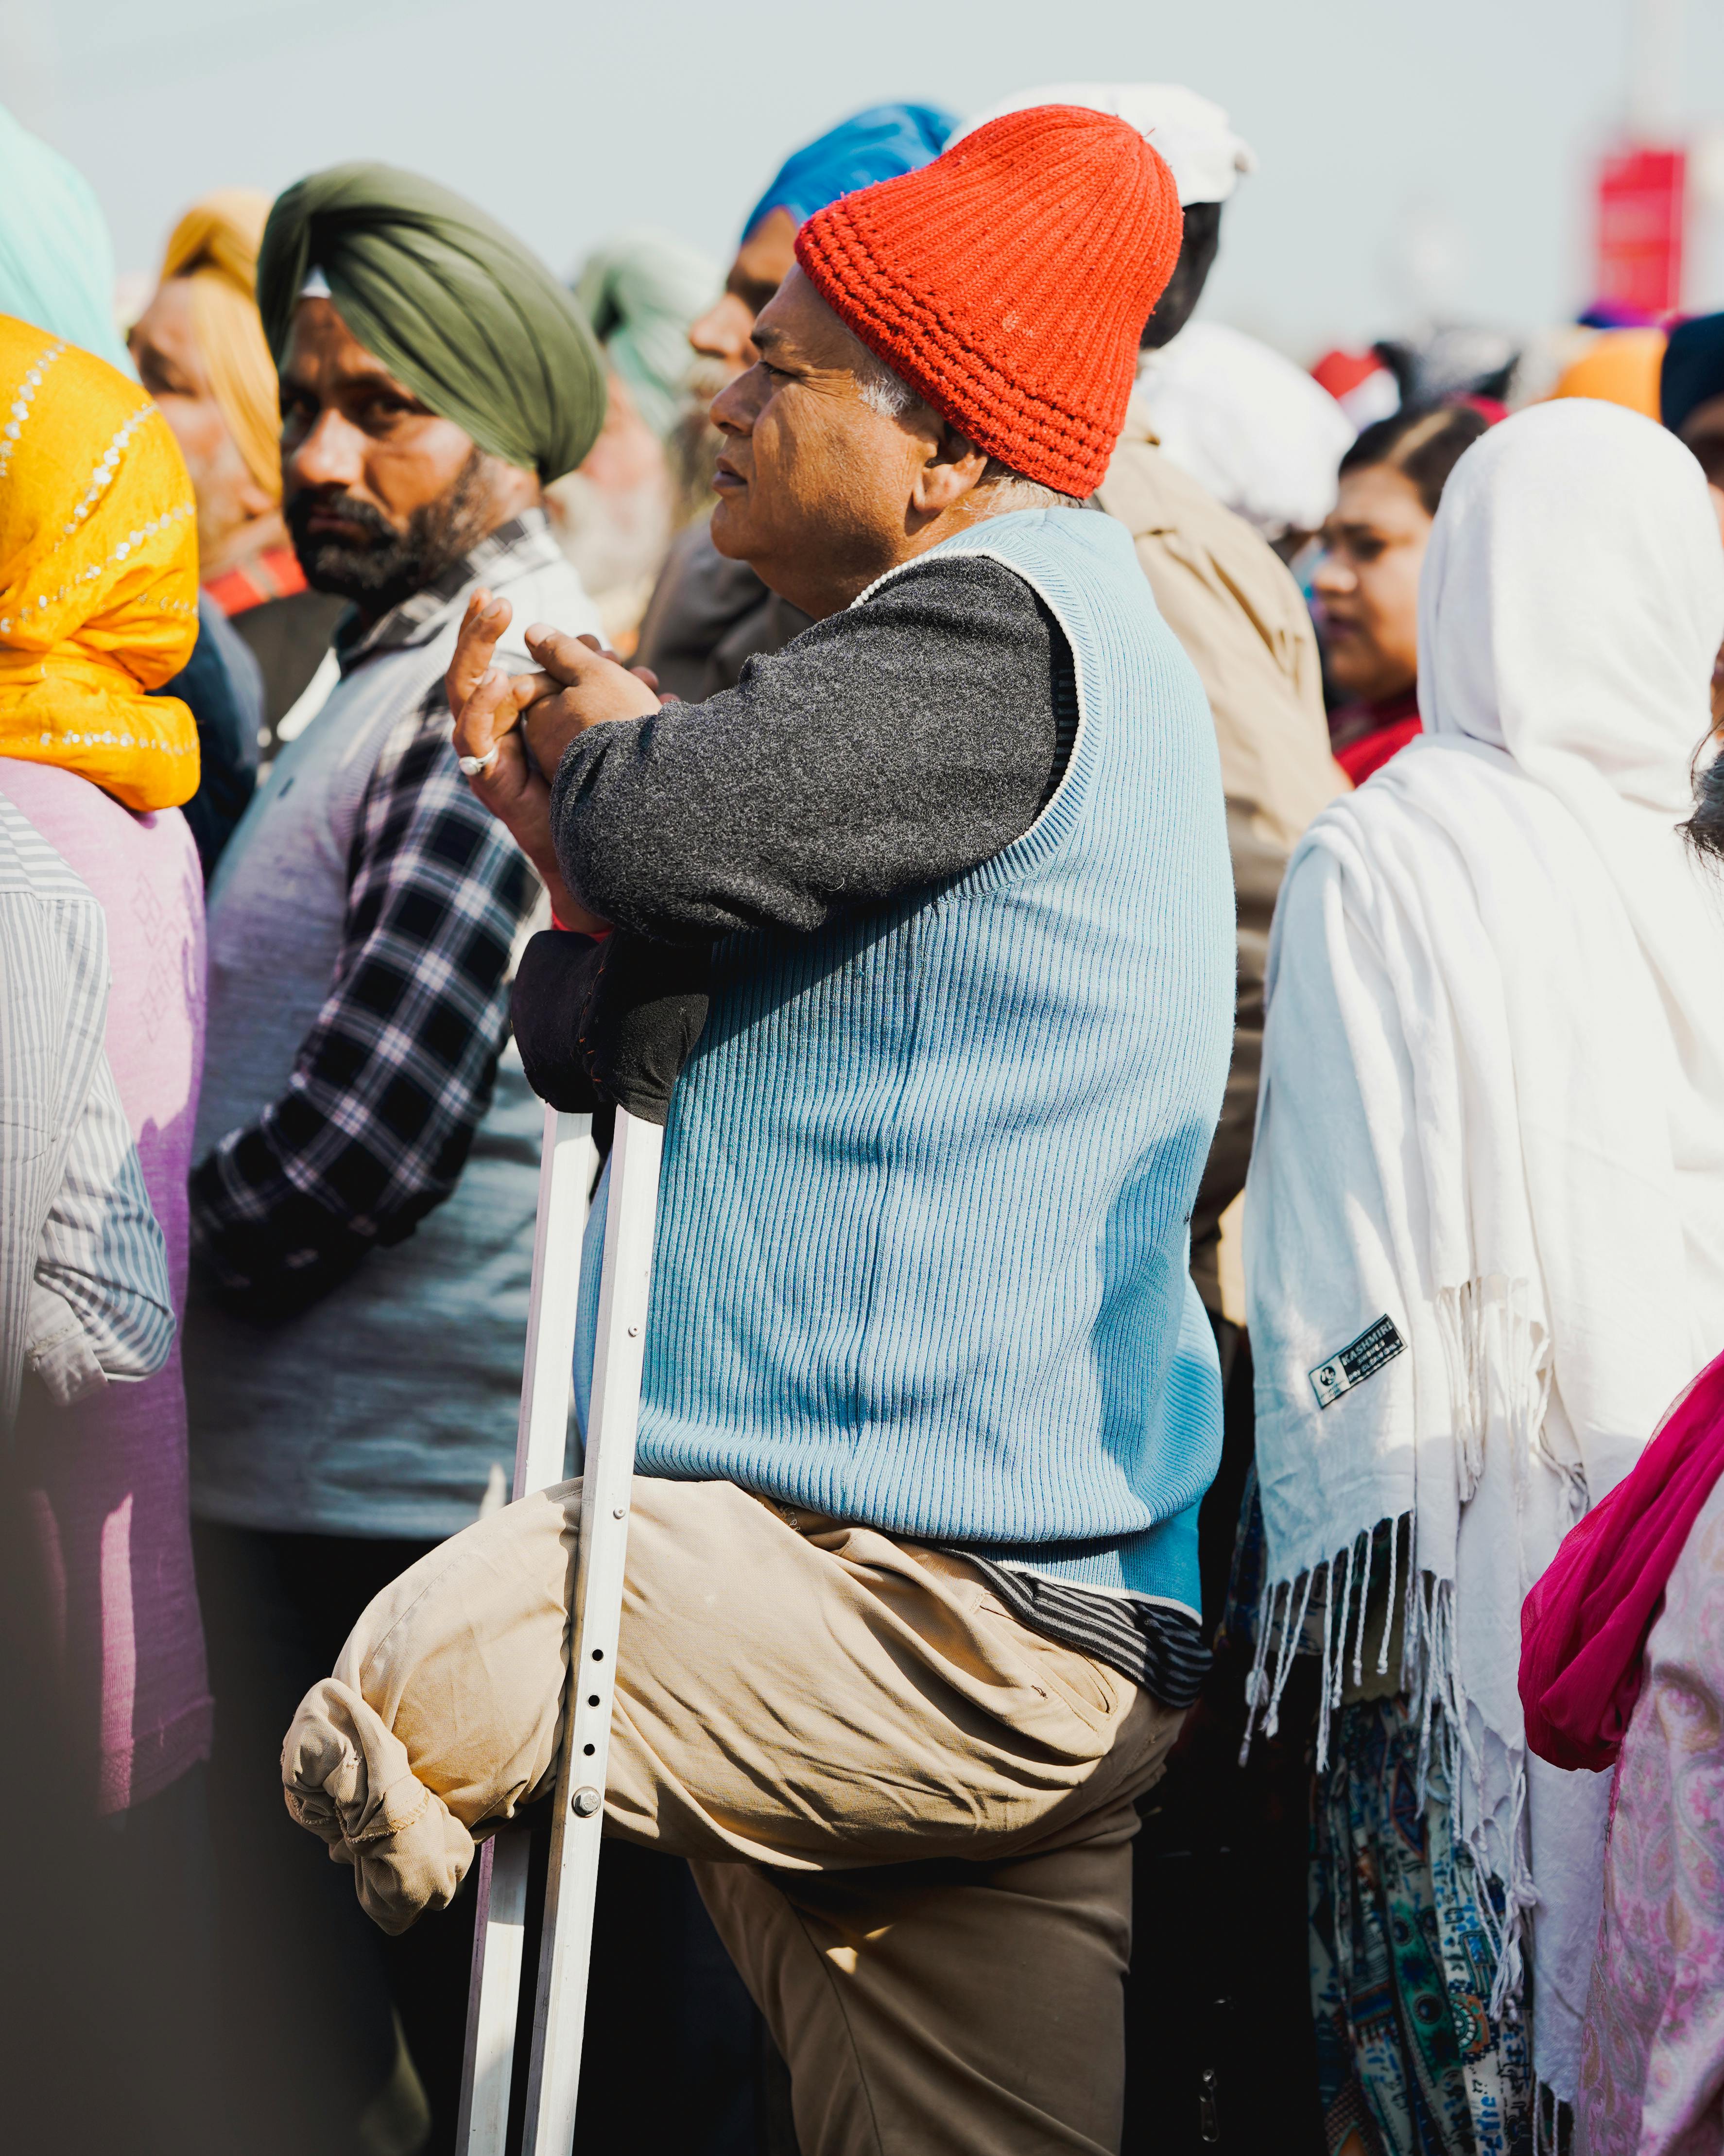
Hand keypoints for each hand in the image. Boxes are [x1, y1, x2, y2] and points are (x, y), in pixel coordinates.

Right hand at [446, 590, 605, 932]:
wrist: (596, 849)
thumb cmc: (603, 794)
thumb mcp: (612, 734)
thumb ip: (621, 709)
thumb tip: (647, 675)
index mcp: (513, 716)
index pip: (489, 661)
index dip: (485, 628)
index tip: (496, 594)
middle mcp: (493, 732)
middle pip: (469, 670)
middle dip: (475, 630)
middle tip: (490, 597)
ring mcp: (485, 755)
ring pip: (461, 695)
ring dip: (474, 655)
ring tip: (494, 623)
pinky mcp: (487, 779)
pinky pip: (472, 737)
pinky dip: (484, 706)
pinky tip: (502, 680)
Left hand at [516, 622, 662, 783]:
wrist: (652, 778)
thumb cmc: (617, 718)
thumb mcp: (591, 672)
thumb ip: (561, 650)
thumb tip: (531, 633)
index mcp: (541, 720)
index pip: (549, 678)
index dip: (575, 658)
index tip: (598, 649)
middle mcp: (553, 748)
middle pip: (577, 697)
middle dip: (604, 674)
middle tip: (624, 663)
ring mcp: (581, 768)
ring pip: (603, 717)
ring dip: (629, 693)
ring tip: (652, 683)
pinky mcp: (609, 782)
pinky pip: (620, 743)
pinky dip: (639, 723)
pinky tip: (662, 708)